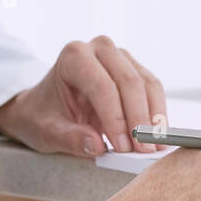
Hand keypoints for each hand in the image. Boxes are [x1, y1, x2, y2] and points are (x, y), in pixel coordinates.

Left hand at [0, 35, 167, 155]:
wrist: (43, 106)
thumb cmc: (42, 115)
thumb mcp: (47, 131)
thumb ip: (70, 138)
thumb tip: (97, 146)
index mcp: (73, 57)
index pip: (102, 87)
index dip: (116, 118)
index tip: (123, 147)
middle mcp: (99, 49)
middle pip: (129, 82)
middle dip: (139, 120)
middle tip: (143, 150)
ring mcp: (120, 56)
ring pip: (147, 85)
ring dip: (153, 118)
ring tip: (153, 147)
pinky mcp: (135, 68)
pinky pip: (153, 90)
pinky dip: (157, 114)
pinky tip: (156, 136)